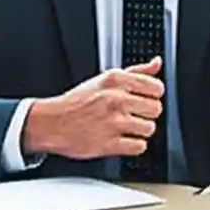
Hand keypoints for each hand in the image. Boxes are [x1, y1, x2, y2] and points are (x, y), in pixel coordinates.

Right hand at [22, 57, 163, 160]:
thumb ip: (135, 71)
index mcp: (116, 81)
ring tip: (128, 127)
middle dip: (148, 113)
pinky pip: (139, 146)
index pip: (156, 88)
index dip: (154, 95)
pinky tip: (124, 139)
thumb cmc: (78, 101)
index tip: (146, 98)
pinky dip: (134, 145)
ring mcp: (113, 122)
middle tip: (135, 114)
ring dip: (141, 130)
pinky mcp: (109, 144)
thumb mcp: (106, 78)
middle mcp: (116, 99)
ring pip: (149, 128)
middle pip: (156, 109)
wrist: (52, 122)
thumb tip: (157, 63)